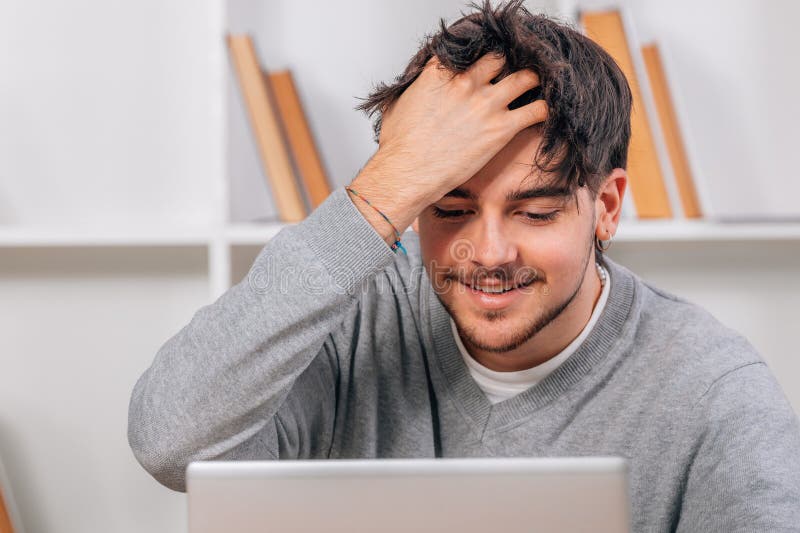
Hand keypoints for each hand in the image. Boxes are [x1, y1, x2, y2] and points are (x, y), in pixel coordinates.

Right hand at [348, 53, 547, 245]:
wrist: (407, 172)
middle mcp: (467, 81)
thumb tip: (420, 90)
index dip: (479, 60)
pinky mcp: (501, 128)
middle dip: (507, 67)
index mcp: (441, 73)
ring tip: (536, 89)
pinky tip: (545, 112)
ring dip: (533, 82)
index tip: (483, 68)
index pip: (469, 51)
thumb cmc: (399, 146)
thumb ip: (416, 89)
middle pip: (500, 59)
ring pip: (525, 77)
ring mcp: (486, 103)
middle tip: (511, 76)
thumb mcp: (399, 104)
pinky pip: (537, 109)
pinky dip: (545, 108)